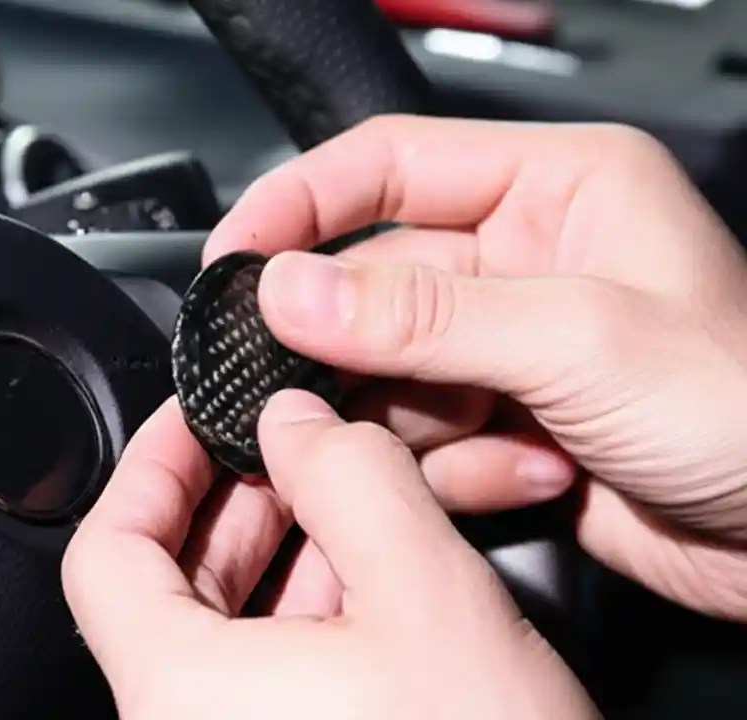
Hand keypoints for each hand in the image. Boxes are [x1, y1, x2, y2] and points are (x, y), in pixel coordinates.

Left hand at [62, 393, 597, 718]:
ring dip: (279, 557)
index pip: (105, 553)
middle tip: (289, 446)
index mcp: (178, 693)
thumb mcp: (430, 599)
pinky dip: (303, 621)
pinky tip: (369, 584)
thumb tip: (295, 423)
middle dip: (231, 504)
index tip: (196, 418)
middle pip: (164, 590)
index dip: (150, 466)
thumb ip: (351, 482)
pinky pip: (262, 683)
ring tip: (345, 502)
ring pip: (220, 636)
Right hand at [207, 115, 746, 620]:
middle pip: (375, 281)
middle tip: (294, 381)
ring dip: (406, 419)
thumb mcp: (578, 338)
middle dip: (345, 341)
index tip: (232, 255)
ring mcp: (513, 343)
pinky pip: (424, 433)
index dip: (299, 204)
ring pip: (388, 368)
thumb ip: (422, 314)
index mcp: (557, 187)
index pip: (387, 164)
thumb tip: (293, 290)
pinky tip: (530, 474)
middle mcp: (527, 256)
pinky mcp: (508, 418)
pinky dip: (454, 466)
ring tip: (467, 444)